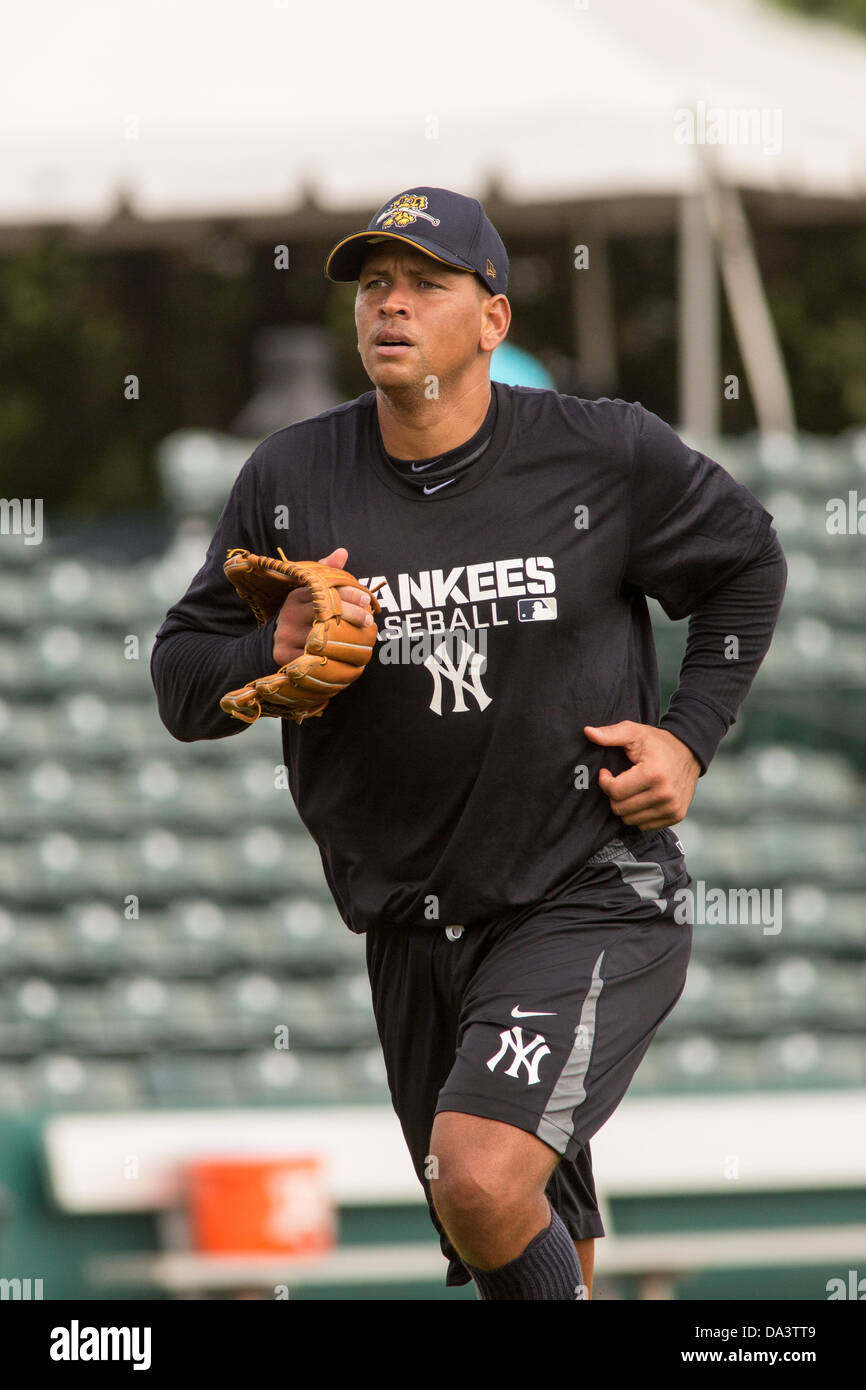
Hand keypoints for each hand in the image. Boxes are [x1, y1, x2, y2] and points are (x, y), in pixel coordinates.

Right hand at [272, 546, 373, 667]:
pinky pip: (316, 657)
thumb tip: (342, 552)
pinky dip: (336, 657)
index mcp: (296, 596)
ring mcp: (286, 635)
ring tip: (366, 638)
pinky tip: (351, 656)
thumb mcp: (308, 594)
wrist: (271, 645)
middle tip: (369, 619)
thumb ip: (325, 574)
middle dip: (352, 614)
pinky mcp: (286, 655)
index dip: (349, 594)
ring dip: (349, 637)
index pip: (325, 591)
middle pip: (325, 611)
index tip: (367, 599)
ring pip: (323, 636)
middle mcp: (289, 614)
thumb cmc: (299, 616)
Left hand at [584, 721, 699, 828]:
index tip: (607, 773)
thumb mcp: (634, 732)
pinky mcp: (676, 816)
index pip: (615, 792)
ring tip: (631, 789)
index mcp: (653, 774)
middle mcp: (665, 795)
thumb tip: (587, 732)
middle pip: (620, 808)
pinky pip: (644, 825)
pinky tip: (642, 798)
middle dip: (614, 795)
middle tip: (620, 781)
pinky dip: (639, 814)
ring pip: (630, 820)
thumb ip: (610, 734)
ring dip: (625, 806)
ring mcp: (672, 808)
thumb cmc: (658, 743)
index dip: (605, 782)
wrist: (690, 752)